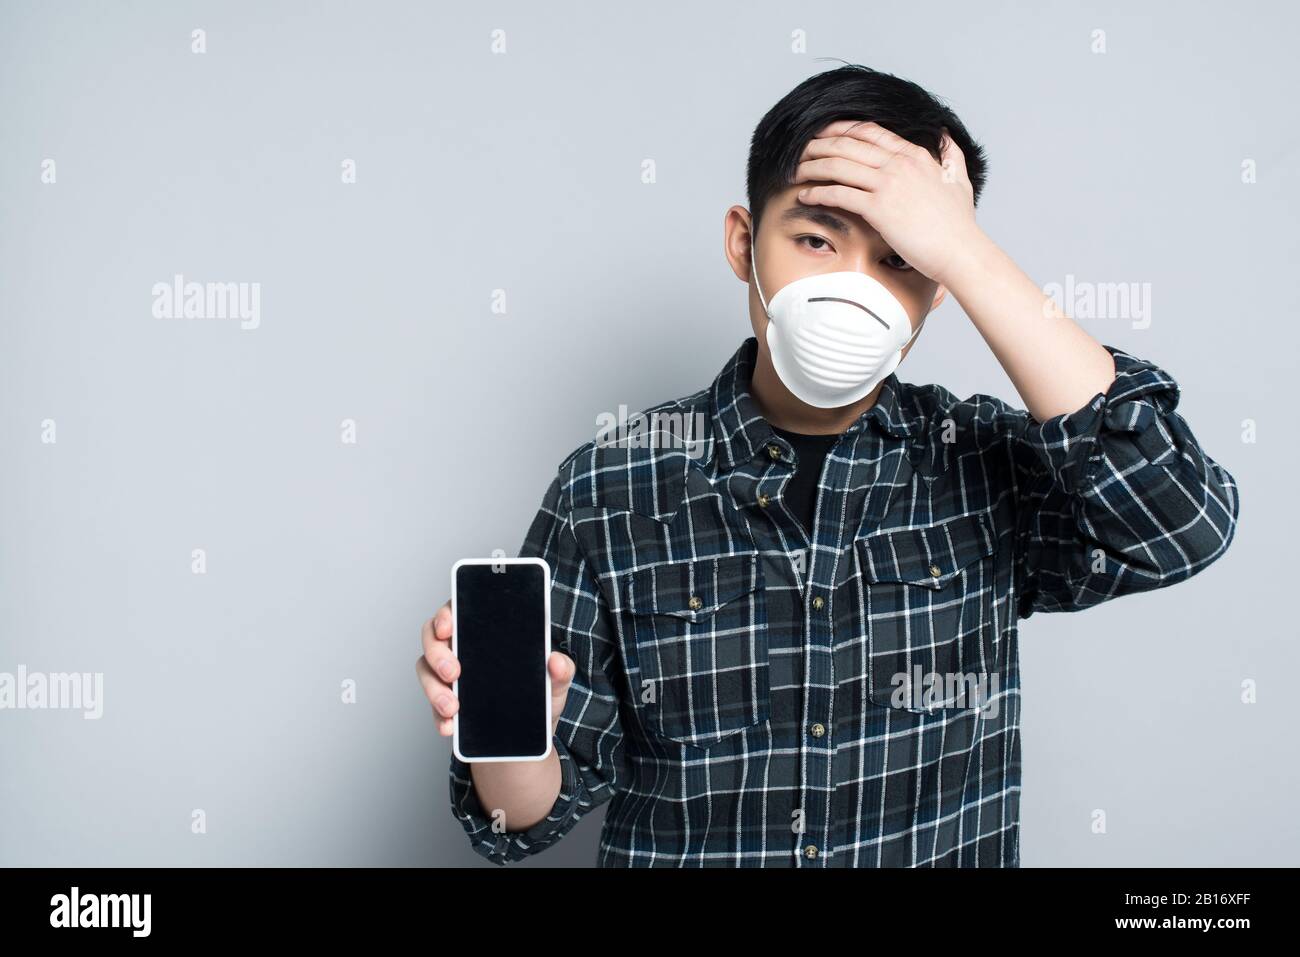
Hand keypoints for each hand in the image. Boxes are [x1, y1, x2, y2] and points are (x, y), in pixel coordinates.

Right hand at [417, 599, 575, 738]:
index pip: (459, 608)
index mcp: (485, 629)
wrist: (528, 736)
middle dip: (438, 653)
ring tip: (452, 707)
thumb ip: (561, 670)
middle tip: (453, 672)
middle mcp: (460, 646)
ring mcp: (446, 673)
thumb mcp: (555, 682)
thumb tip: (556, 661)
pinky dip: (437, 716)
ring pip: (426, 669)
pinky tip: (449, 725)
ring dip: (434, 688)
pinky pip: (431, 705)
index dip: (447, 613)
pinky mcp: (442, 701)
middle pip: (434, 636)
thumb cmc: (537, 697)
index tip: (448, 626)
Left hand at [792, 120, 984, 285]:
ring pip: (837, 166)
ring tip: (794, 172)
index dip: (840, 129)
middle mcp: (899, 163)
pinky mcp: (879, 208)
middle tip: (798, 151)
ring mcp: (888, 184)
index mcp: (914, 155)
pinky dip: (817, 193)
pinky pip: (838, 194)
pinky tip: (804, 196)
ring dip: (810, 167)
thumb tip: (945, 135)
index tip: (822, 134)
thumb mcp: (959, 180)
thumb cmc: (958, 225)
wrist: (960, 251)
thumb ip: (951, 155)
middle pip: (846, 144)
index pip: (869, 131)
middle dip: (817, 145)